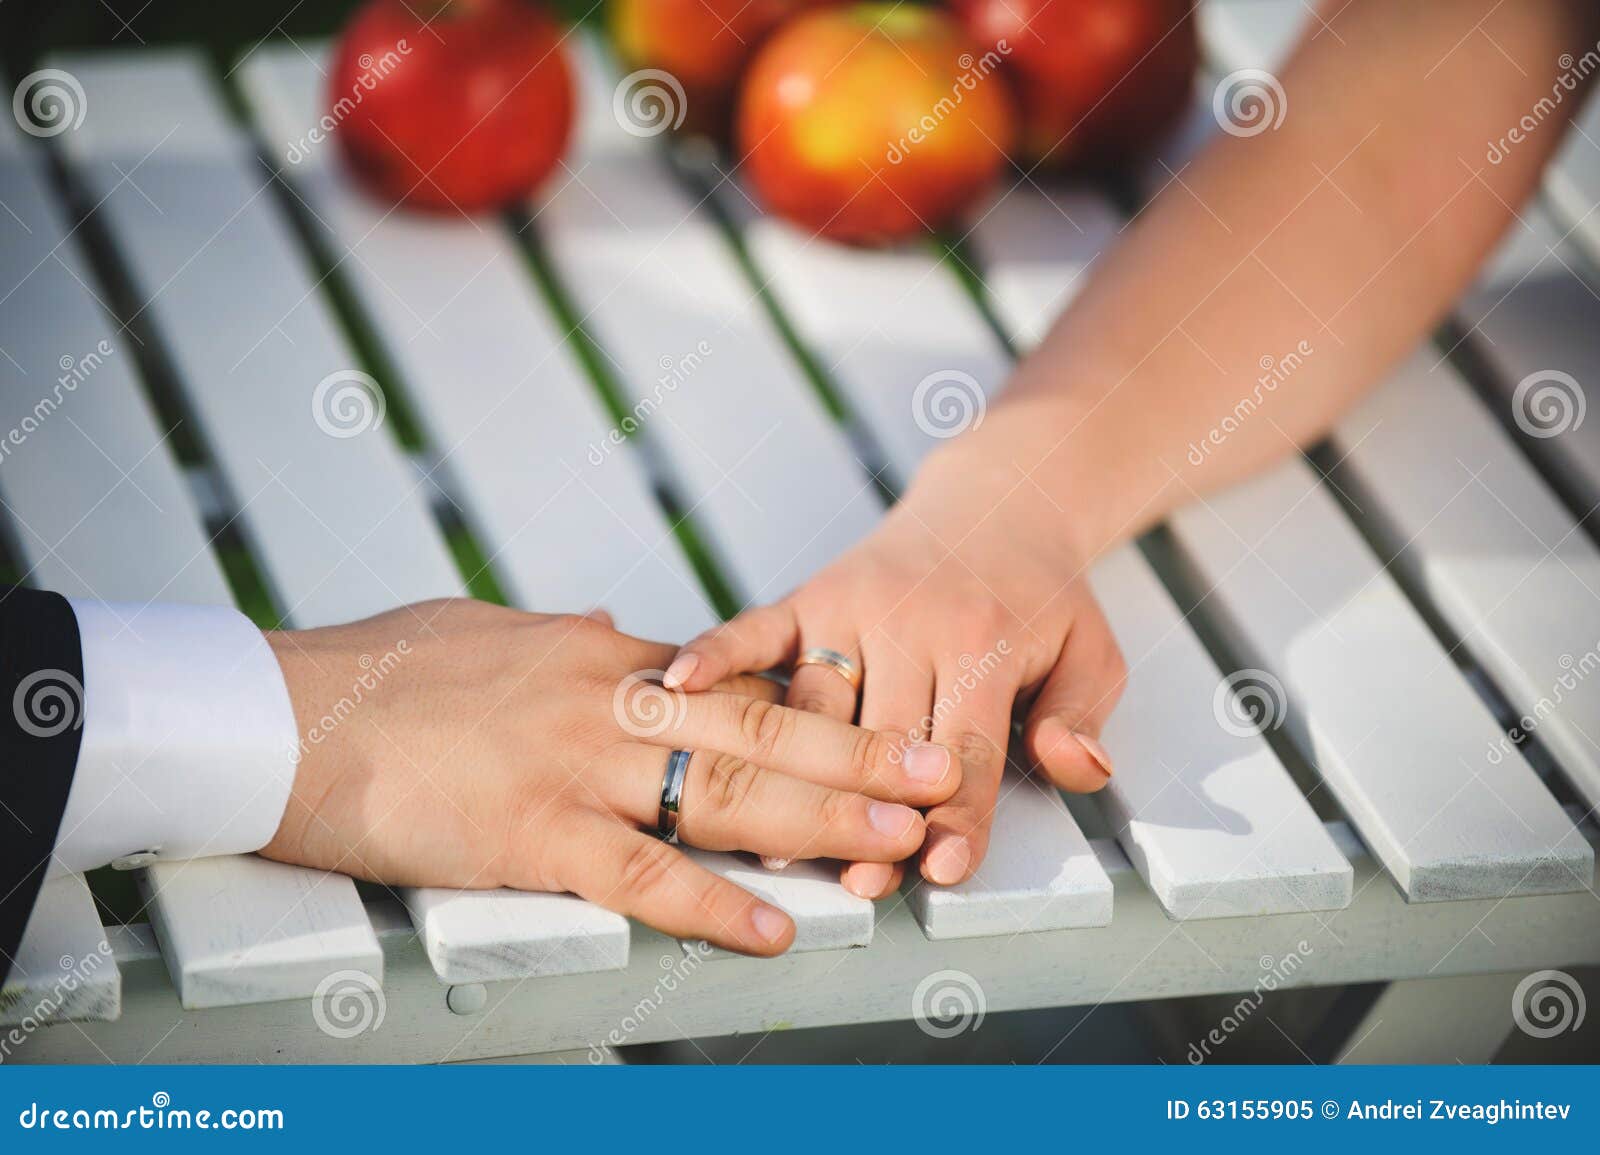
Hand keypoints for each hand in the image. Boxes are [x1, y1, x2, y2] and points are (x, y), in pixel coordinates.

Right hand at [259, 598, 955, 954]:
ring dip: (825, 821)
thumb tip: (614, 627)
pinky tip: (777, 928)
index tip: (884, 707)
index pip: (733, 677)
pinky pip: (645, 875)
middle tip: (938, 770)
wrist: (286, 714)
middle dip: (859, 752)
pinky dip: (717, 906)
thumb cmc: (380, 669)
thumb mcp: (490, 629)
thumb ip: (567, 633)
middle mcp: (609, 701)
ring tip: (903, 840)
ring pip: (728, 795)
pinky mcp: (534, 836)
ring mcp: (577, 767)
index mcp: (603, 655)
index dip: (816, 700)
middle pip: (760, 729)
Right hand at [664, 447, 1124, 895]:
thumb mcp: (1093, 654)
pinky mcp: (806, 594)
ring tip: (766, 843)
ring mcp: (849, 605)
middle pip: (881, 738)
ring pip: (811, 705)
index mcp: (983, 640)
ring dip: (791, 775)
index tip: (939, 873)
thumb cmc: (1043, 599)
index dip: (954, 816)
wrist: (998, 501)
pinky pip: (752, 628)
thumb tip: (1072, 766)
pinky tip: (673, 690)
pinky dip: (712, 655)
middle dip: (871, 817)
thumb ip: (1081, 718)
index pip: (966, 749)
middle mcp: (910, 620)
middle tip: (857, 887)